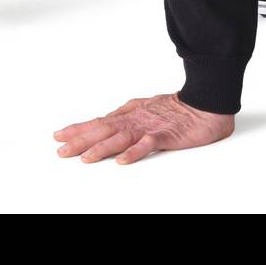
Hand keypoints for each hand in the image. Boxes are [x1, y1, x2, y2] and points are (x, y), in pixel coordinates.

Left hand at [54, 93, 234, 163]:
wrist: (206, 103)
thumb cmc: (179, 107)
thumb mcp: (147, 106)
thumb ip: (128, 112)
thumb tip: (109, 117)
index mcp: (132, 114)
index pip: (100, 122)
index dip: (79, 129)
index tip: (59, 136)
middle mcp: (137, 120)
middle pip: (104, 130)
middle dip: (81, 140)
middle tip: (60, 150)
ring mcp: (151, 127)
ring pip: (121, 138)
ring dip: (102, 147)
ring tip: (85, 158)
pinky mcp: (166, 136)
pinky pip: (149, 144)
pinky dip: (135, 151)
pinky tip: (123, 161)